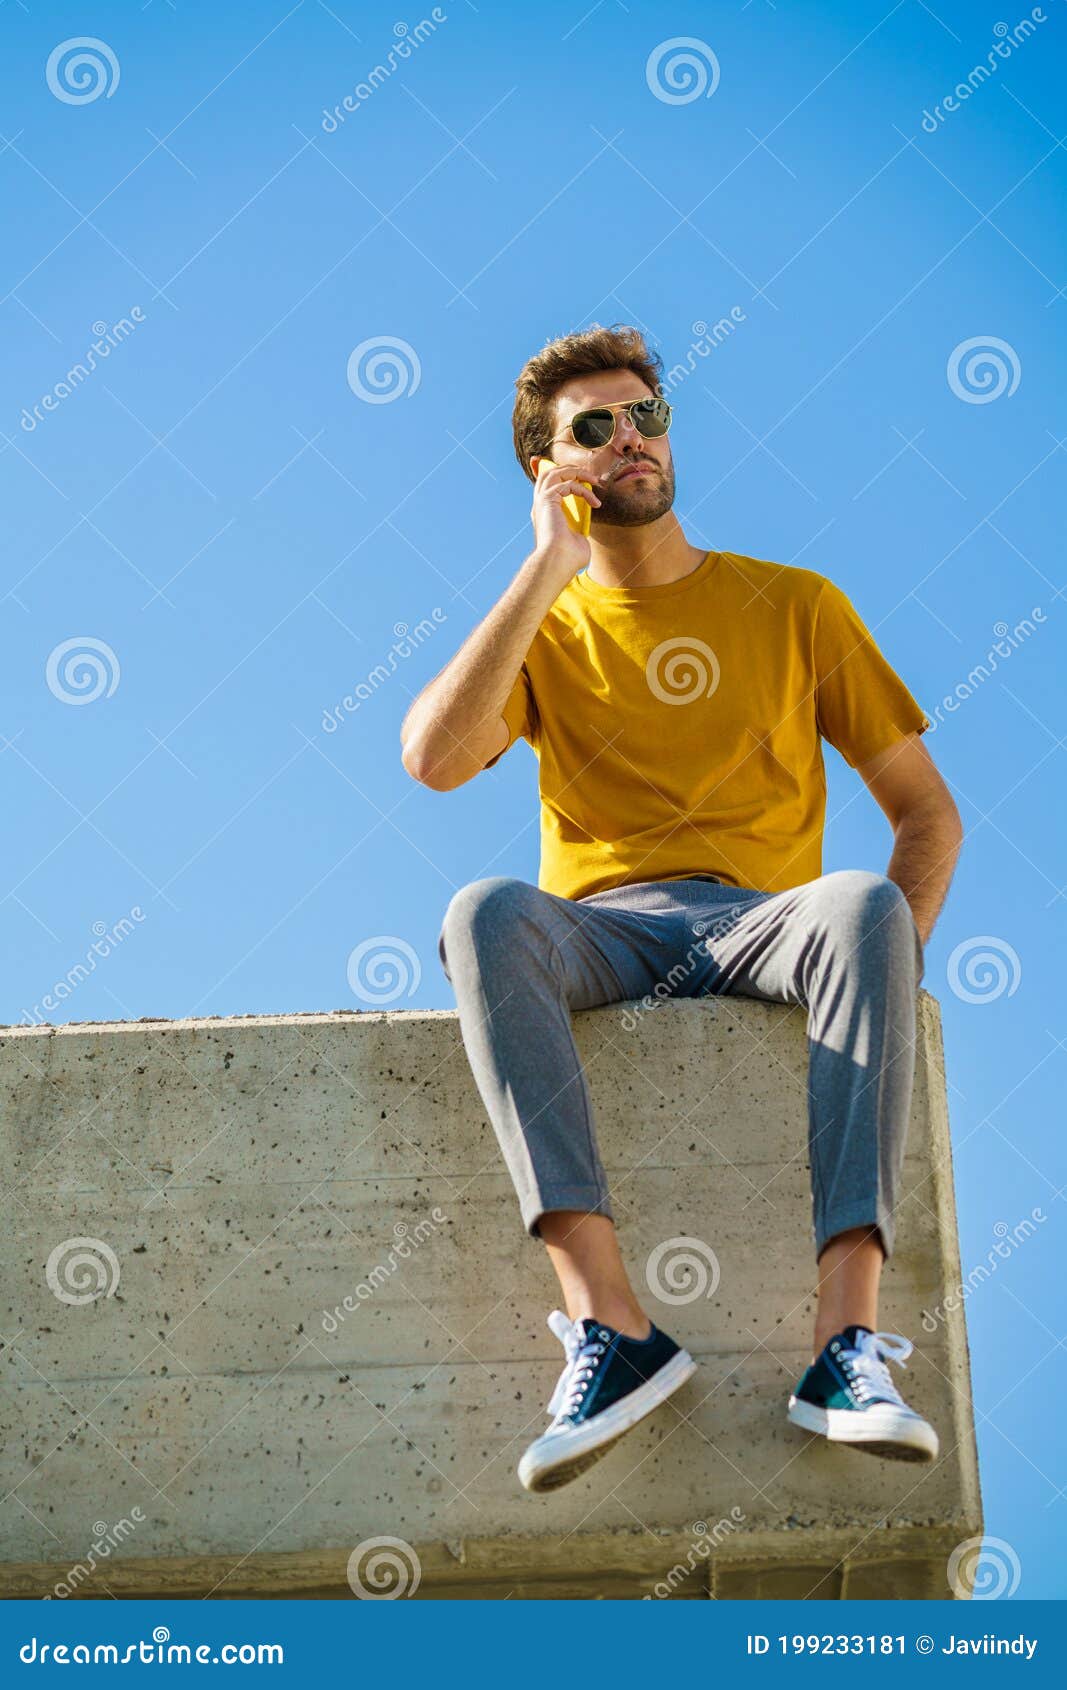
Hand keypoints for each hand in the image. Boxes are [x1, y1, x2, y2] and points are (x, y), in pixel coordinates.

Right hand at [530, 459, 601, 580]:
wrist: (558, 562)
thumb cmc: (568, 559)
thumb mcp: (577, 540)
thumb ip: (579, 530)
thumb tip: (584, 531)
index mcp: (544, 514)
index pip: (547, 486)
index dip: (561, 476)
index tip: (584, 479)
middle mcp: (540, 506)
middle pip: (548, 474)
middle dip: (570, 470)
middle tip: (591, 477)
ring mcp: (541, 502)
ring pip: (554, 472)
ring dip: (576, 472)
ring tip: (594, 480)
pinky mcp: (547, 500)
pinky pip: (567, 484)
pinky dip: (583, 490)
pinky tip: (594, 503)